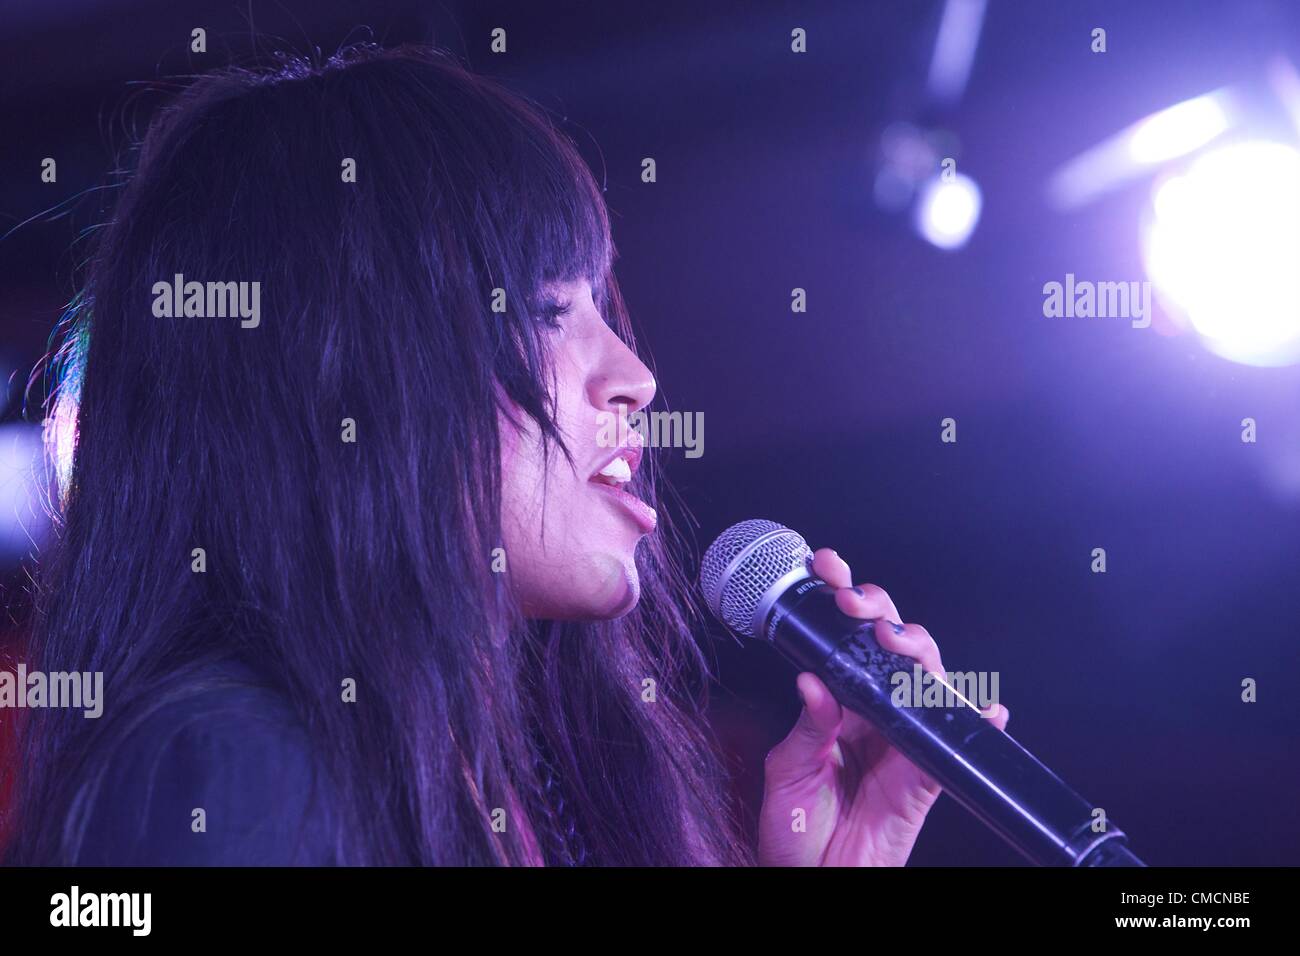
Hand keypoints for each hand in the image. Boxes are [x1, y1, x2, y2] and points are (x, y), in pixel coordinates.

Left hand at [756, 548, 1008, 865]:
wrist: (813, 881)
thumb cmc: (794, 829)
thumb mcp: (788, 771)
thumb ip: (809, 726)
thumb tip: (815, 682)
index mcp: (839, 704)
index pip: (846, 640)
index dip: (843, 600)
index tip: (827, 567)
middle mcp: (875, 713)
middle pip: (893, 646)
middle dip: (879, 611)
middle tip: (854, 604)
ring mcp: (904, 740)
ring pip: (927, 679)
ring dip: (918, 651)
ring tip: (896, 641)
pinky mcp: (927, 774)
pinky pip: (958, 744)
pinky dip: (977, 722)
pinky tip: (982, 707)